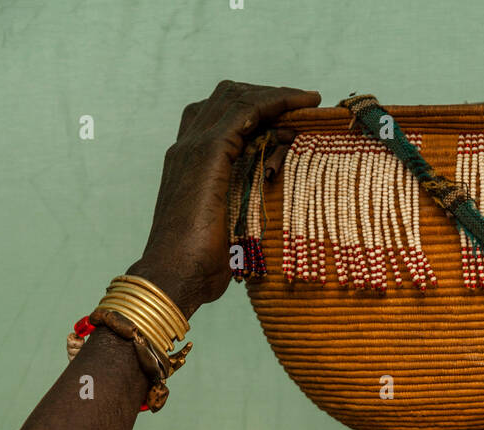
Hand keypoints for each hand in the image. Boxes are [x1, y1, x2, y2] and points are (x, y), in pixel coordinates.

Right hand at [128, 80, 320, 317]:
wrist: (174, 277)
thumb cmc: (200, 268)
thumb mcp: (229, 229)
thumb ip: (244, 207)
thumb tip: (271, 204)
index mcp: (188, 163)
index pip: (221, 117)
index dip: (257, 111)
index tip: (290, 119)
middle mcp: (187, 146)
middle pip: (229, 98)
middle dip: (269, 98)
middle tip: (303, 107)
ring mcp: (194, 146)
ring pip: (238, 98)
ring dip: (277, 97)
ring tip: (309, 103)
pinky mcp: (208, 152)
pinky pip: (246, 112)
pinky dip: (275, 103)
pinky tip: (300, 106)